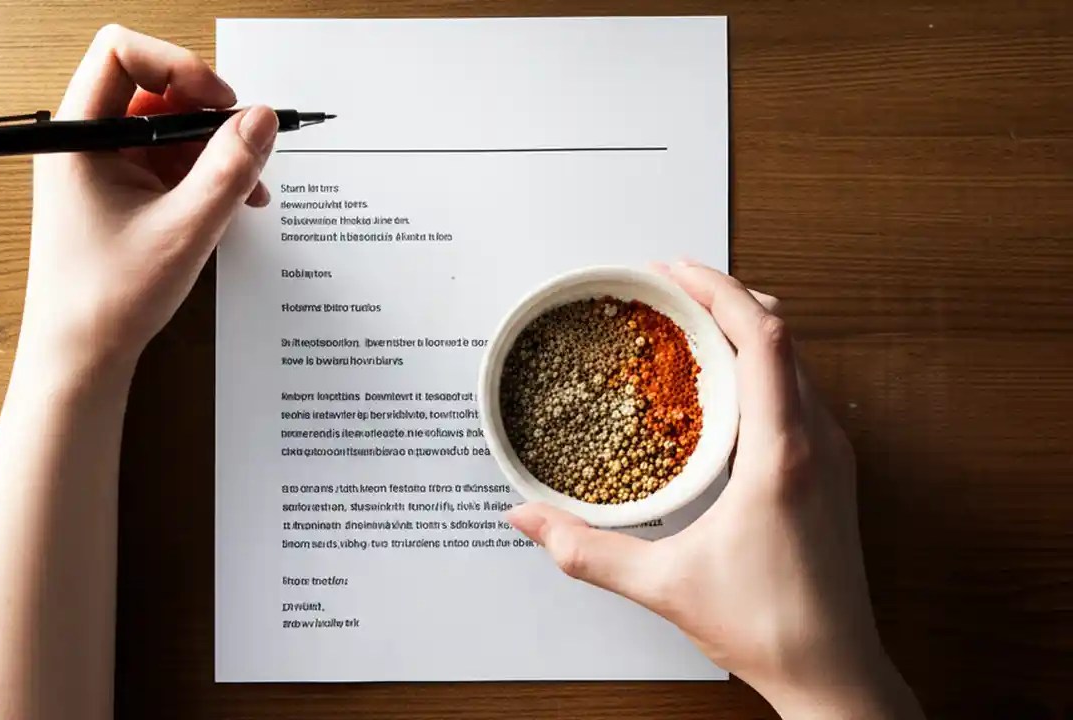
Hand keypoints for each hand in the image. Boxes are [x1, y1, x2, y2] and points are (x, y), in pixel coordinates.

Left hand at [20, 25, 275, 379]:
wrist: (79, 357)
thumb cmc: (107, 299)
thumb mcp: (185, 230)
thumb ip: (230, 170)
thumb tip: (262, 120)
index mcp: (78, 137)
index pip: (121, 53)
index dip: (177, 65)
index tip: (219, 102)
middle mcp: (84, 143)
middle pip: (152, 88)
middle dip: (206, 113)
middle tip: (245, 146)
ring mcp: (101, 168)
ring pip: (166, 127)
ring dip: (212, 149)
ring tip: (247, 188)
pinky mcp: (119, 193)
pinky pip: (167, 162)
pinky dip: (202, 175)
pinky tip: (231, 203)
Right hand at [507, 261, 922, 717]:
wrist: (835, 671)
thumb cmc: (768, 627)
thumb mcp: (661, 584)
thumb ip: (585, 550)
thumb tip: (526, 516)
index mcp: (782, 454)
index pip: (763, 336)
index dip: (718, 288)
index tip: (673, 270)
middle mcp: (818, 442)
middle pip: (782, 333)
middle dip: (725, 296)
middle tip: (670, 286)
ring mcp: (834, 455)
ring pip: (796, 360)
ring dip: (746, 328)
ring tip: (690, 323)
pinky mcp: (833, 472)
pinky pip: (800, 390)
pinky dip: (762, 365)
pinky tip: (724, 386)